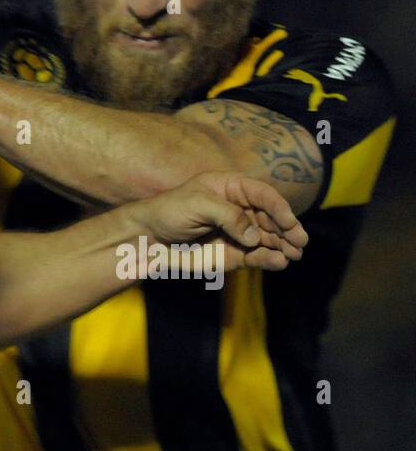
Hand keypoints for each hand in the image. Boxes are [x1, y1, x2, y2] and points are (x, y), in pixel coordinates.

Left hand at [130, 172, 308, 274]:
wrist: (152, 238)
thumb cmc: (171, 211)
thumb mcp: (198, 204)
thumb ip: (228, 216)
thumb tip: (254, 235)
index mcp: (233, 188)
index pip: (263, 194)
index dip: (279, 207)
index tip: (289, 221)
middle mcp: (241, 209)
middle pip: (272, 218)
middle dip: (288, 229)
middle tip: (299, 242)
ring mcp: (240, 233)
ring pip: (269, 239)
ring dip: (284, 246)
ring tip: (293, 254)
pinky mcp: (236, 254)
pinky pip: (258, 256)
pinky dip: (270, 260)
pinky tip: (279, 262)